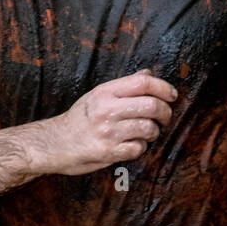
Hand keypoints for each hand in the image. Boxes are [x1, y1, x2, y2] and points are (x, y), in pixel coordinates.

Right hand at [22, 70, 177, 176]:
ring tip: (146, 133)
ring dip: (153, 132)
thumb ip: (123, 85)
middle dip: (165, 113)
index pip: (143, 83)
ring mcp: (108, 131)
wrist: (54, 144)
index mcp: (105, 92)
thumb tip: (148, 73)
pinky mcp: (108, 152)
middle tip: (165, 118)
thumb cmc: (79, 119)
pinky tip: (132, 145)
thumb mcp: (97, 95)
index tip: (172, 95)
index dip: (164, 88)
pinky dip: (140, 148)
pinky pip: (138, 148)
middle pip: (151, 105)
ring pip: (148, 128)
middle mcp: (107, 109)